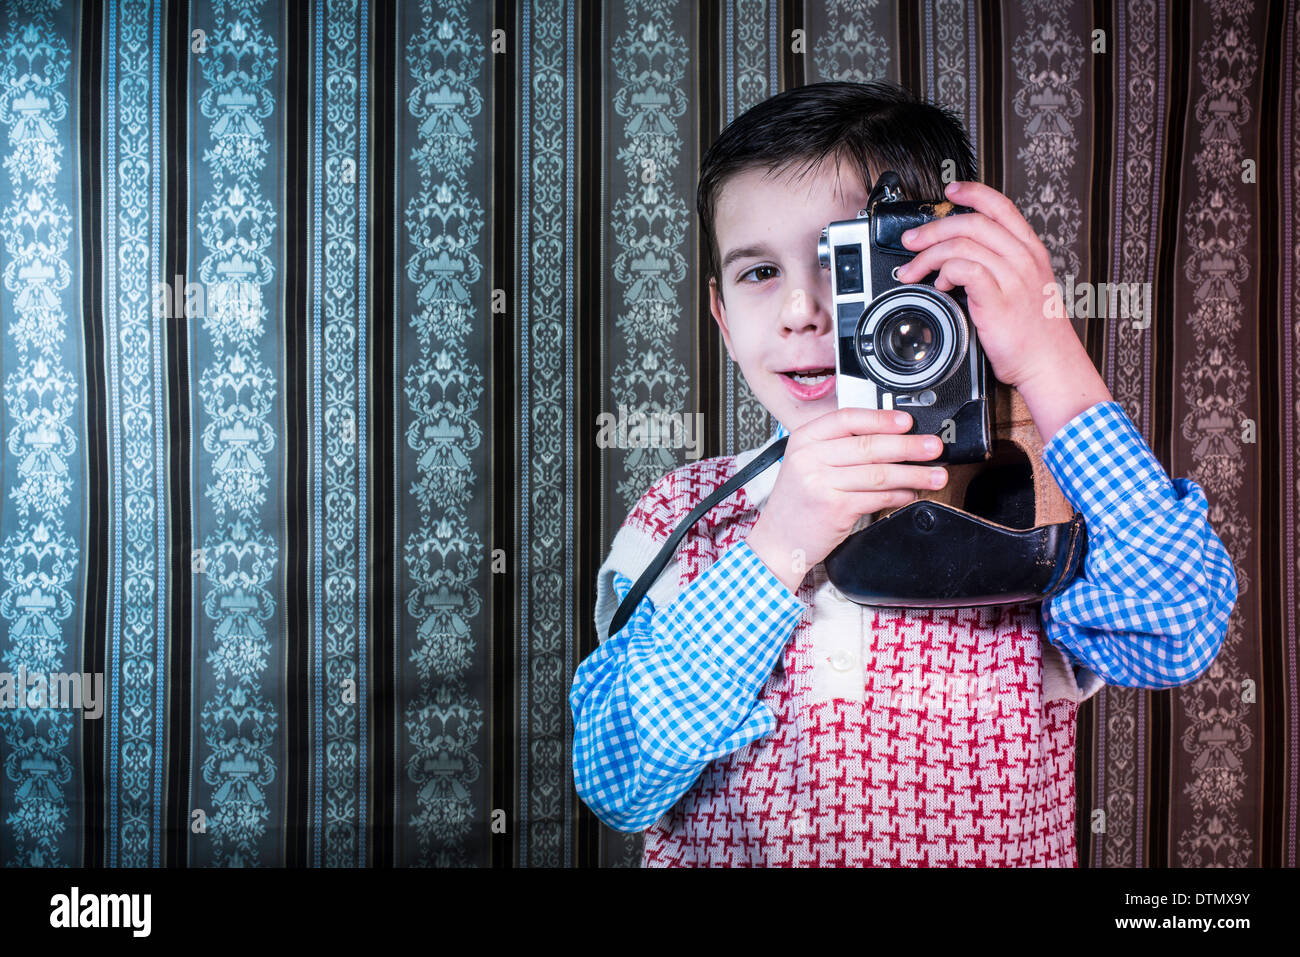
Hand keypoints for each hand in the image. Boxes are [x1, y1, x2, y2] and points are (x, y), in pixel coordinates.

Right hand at [745, 408, 946, 593]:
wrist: (778, 540)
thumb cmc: (797, 503)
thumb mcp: (807, 464)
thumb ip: (838, 448)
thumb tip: (890, 437)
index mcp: (803, 439)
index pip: (847, 419)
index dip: (882, 419)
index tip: (907, 422)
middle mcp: (809, 458)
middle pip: (869, 445)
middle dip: (909, 446)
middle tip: (934, 447)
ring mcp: (820, 483)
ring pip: (878, 473)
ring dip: (913, 473)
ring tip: (935, 475)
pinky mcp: (834, 508)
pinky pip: (877, 498)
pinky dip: (899, 495)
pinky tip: (911, 493)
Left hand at [894, 180, 1111, 439]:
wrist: (1049, 364)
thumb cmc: (1034, 334)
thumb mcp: (1023, 290)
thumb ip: (998, 269)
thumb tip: (957, 261)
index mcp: (1030, 251)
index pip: (1001, 206)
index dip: (972, 193)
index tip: (949, 191)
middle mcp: (1022, 259)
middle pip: (972, 222)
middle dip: (933, 228)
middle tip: (911, 240)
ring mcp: (1012, 277)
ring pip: (962, 244)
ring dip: (928, 255)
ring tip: (913, 271)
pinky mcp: (998, 299)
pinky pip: (965, 270)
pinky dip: (944, 273)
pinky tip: (939, 286)